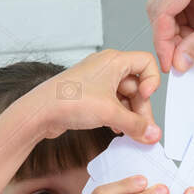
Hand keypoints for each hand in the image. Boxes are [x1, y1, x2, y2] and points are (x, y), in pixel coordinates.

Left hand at [32, 49, 162, 144]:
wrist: (40, 112)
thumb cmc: (69, 100)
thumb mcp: (110, 113)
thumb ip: (136, 125)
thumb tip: (152, 133)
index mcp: (114, 60)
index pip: (146, 63)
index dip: (151, 82)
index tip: (145, 98)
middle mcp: (107, 67)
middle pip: (137, 85)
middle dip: (141, 108)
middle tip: (143, 129)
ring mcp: (98, 81)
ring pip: (125, 97)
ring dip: (130, 116)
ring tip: (130, 133)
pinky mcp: (90, 95)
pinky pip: (112, 104)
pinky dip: (118, 116)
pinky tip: (116, 129)